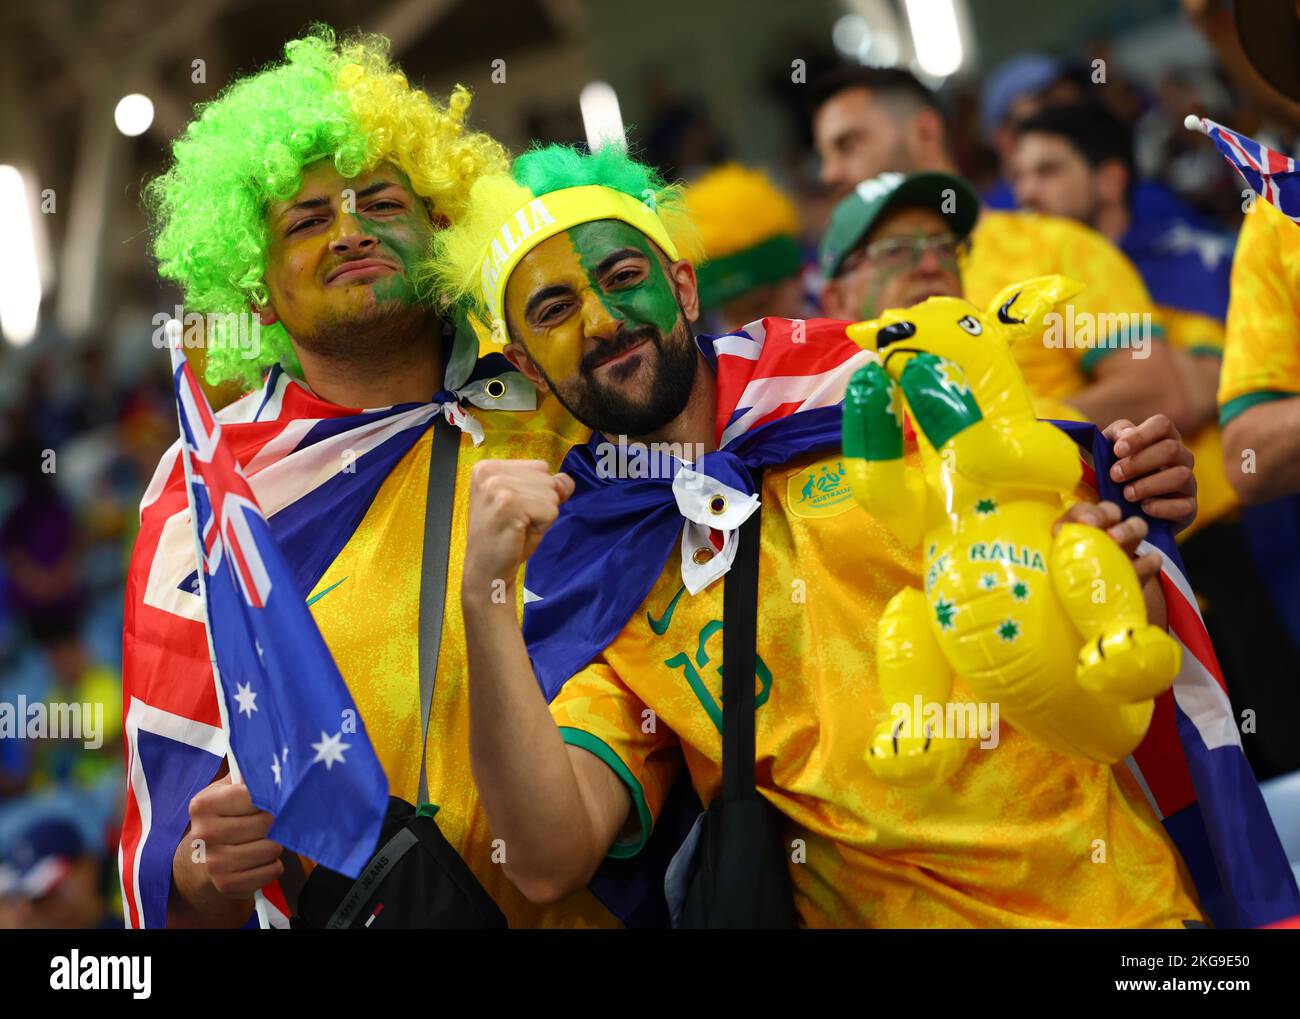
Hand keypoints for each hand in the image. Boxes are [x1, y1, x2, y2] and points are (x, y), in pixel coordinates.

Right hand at [181, 773, 281, 899]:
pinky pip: (271, 871)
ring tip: (266, 840)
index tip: (273, 798)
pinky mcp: (227, 884)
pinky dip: (274, 865)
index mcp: (203, 805)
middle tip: (271, 822)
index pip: (253, 796)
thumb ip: (246, 777)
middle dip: (275, 822)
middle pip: (265, 823)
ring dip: (276, 844)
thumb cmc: (224, 817)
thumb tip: (273, 760)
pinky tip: (263, 860)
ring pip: (271, 848)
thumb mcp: (226, 792)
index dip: (271, 797)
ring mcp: (214, 862)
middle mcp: (204, 833)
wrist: (201, 860)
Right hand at [463, 459, 574, 607]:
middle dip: (541, 503)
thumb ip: (548, 486)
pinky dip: (543, 525)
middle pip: (547, 477)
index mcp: (488, 466)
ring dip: (542, 515)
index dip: (537, 492)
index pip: (540, 466)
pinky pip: (550, 510)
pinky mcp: (508, 503)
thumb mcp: (527, 503)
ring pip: (551, 493)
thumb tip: (567, 481)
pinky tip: (520, 533)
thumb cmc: (505, 538)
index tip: (515, 510)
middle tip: (517, 522)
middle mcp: (489, 471)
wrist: (486, 571)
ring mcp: (497, 486)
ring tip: (518, 527)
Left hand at [1054, 500, 1160, 585]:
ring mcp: (1127, 548)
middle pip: (1110, 510)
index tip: (1065, 528)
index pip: (1082, 509)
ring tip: (1114, 539)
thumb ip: (1056, 552)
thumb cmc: (1067, 581)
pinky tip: (1139, 565)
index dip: (1077, 514)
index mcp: (1083, 528)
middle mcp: (1107, 531)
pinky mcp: (1141, 570)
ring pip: (1136, 526)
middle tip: (1090, 524)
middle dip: (1100, 514)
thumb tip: (1051, 544)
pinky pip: (1151, 560)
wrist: (1088, 607)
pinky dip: (1146, 562)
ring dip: (1126, 529)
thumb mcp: (1056, 565)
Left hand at [1105, 415, 1196, 534]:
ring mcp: (1188, 483)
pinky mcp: (1189, 508)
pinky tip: (1143, 508)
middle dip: (1140, 462)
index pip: (1163, 424)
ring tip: (1127, 494)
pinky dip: (1163, 507)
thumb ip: (1116, 435)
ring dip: (1150, 485)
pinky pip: (1186, 506)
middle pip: (1172, 449)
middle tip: (1114, 475)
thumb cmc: (1115, 473)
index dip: (1141, 435)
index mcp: (1163, 438)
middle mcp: (1181, 458)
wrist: (1118, 510)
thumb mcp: (1107, 450)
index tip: (1117, 450)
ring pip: (1182, 476)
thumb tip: (1127, 434)